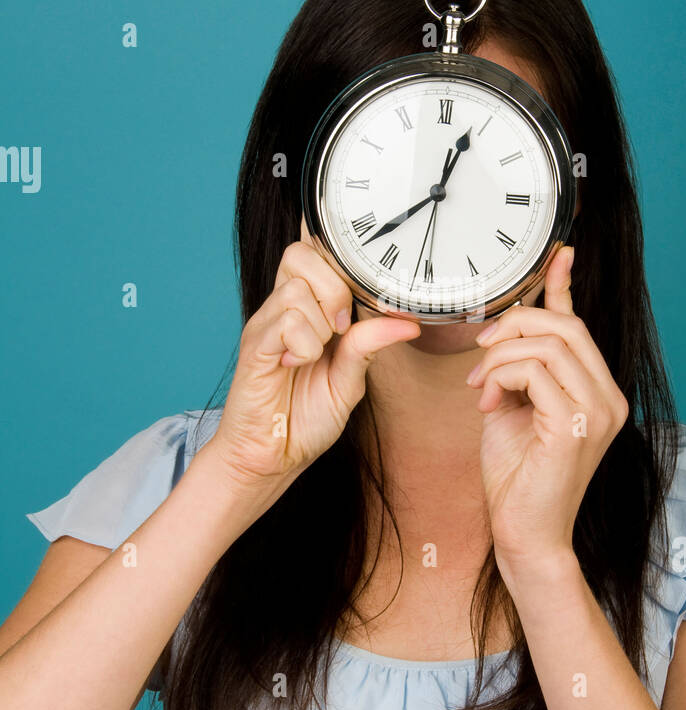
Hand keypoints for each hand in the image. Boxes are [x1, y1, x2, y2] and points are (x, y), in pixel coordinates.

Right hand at [206, 221, 419, 500]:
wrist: (270, 457)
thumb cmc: (304, 418)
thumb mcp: (350, 381)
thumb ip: (369, 346)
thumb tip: (407, 323)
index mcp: (305, 310)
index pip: (317, 252)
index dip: (343, 269)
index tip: (356, 313)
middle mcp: (281, 309)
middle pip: (301, 253)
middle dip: (334, 289)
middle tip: (338, 330)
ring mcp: (265, 326)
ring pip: (297, 290)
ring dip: (318, 327)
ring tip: (312, 357)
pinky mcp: (254, 347)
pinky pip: (285, 322)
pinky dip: (303, 345)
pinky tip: (295, 366)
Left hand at [466, 245, 628, 579]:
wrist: (523, 534)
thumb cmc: (517, 478)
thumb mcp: (515, 407)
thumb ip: (520, 370)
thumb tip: (509, 333)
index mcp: (599, 391)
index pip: (580, 326)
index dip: (563, 287)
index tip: (558, 255)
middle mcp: (609, 397)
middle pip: (565, 327)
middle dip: (513, 328)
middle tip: (480, 356)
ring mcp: (599, 411)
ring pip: (548, 345)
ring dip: (500, 358)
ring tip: (481, 389)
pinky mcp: (576, 426)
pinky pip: (535, 372)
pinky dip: (502, 377)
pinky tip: (488, 403)